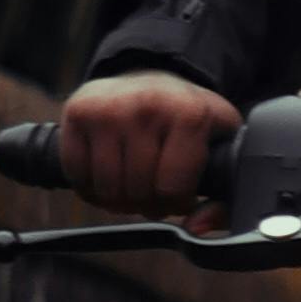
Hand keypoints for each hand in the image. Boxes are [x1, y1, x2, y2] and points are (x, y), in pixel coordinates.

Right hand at [57, 73, 240, 214]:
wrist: (151, 74)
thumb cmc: (188, 115)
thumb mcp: (221, 143)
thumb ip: (224, 194)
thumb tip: (196, 228)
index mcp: (189, 113)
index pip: (171, 188)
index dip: (175, 204)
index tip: (179, 197)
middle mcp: (147, 106)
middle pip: (138, 191)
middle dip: (147, 205)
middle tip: (154, 195)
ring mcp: (108, 108)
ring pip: (106, 188)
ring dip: (118, 201)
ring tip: (132, 188)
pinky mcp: (78, 111)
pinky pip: (76, 173)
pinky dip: (89, 188)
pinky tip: (107, 179)